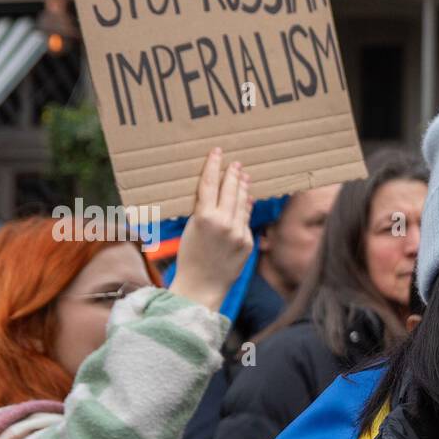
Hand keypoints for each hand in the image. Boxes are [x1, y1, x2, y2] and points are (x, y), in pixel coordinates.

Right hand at [168, 147, 253, 311]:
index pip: (210, 184)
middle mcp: (224, 223)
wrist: (202, 286)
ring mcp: (238, 233)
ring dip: (242, 188)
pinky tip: (247, 200)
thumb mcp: (190, 229)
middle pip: (230, 190)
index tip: (217, 152)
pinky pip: (246, 221)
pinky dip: (246, 209)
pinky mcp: (247, 242)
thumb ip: (204, 211)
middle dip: (233, 175)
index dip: (214, 166)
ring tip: (243, 176)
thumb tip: (220, 196)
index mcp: (204, 217)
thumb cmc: (190, 257)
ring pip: (242, 203)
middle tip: (235, 163)